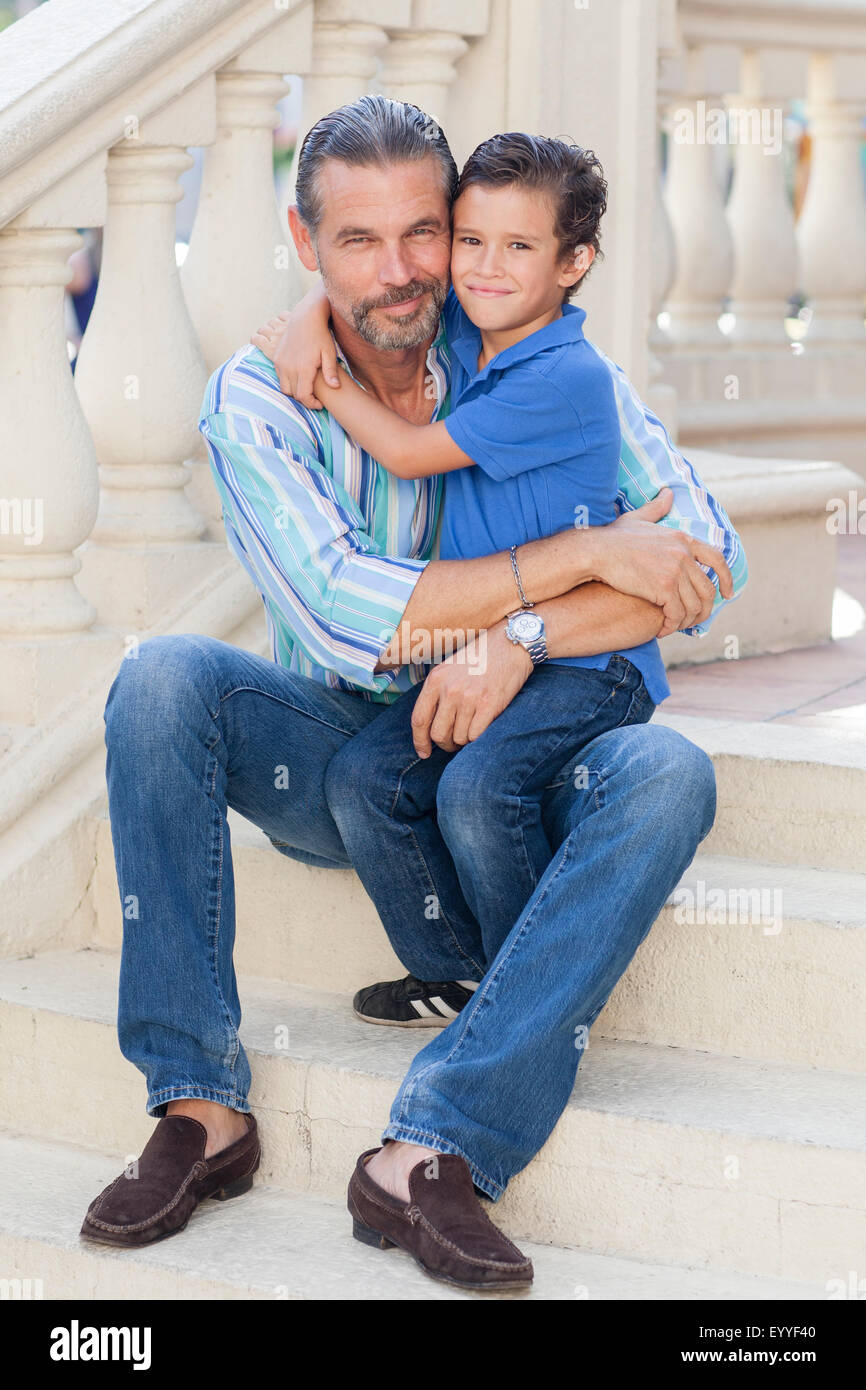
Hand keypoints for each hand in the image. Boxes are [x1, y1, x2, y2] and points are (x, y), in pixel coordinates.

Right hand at [250, 288, 338, 409]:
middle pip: (293, 394)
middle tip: (315, 398)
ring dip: (294, 392)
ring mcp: (281, 362)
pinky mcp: (277, 358)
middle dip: (304, 399)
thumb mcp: (329, 353)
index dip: (311, 404)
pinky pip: (280, 377)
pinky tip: (299, 379)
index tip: (320, 404)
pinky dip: (288, 382)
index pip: (303, 397)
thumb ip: (331, 371)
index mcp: (303, 368)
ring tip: (307, 389)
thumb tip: (335, 387)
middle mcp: (289, 367)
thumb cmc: (321, 335)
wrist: (305, 317)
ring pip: (284, 388)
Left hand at [411, 624, 532, 755]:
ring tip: (471, 731)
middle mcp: (450, 689)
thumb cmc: (481, 657)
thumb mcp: (450, 667)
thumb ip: (438, 691)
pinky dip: (477, 738)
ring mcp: (469, 698)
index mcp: (436, 680)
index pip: (419, 719)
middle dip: (445, 744)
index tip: (425, 752)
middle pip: (438, 734)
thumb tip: (430, 725)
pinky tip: (482, 729)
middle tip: (454, 742)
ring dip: (464, 741)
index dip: (420, 741)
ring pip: (458, 738)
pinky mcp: (489, 705)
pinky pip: (475, 736)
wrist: (511, 644)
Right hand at [590, 488, 733, 637]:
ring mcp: (675, 571)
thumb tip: (668, 493)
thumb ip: (656, 508)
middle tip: (695, 621)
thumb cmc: (613, 537)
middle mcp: (684, 555)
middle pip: (707, 589)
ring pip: (694, 605)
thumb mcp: (638, 517)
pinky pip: (677, 614)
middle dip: (704, 609)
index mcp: (683, 539)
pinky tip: (661, 630)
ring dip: (686, 621)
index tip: (728, 594)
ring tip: (675, 627)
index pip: (717, 560)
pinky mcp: (664, 588)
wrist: (597, 552)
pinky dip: (671, 626)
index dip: (727, 579)